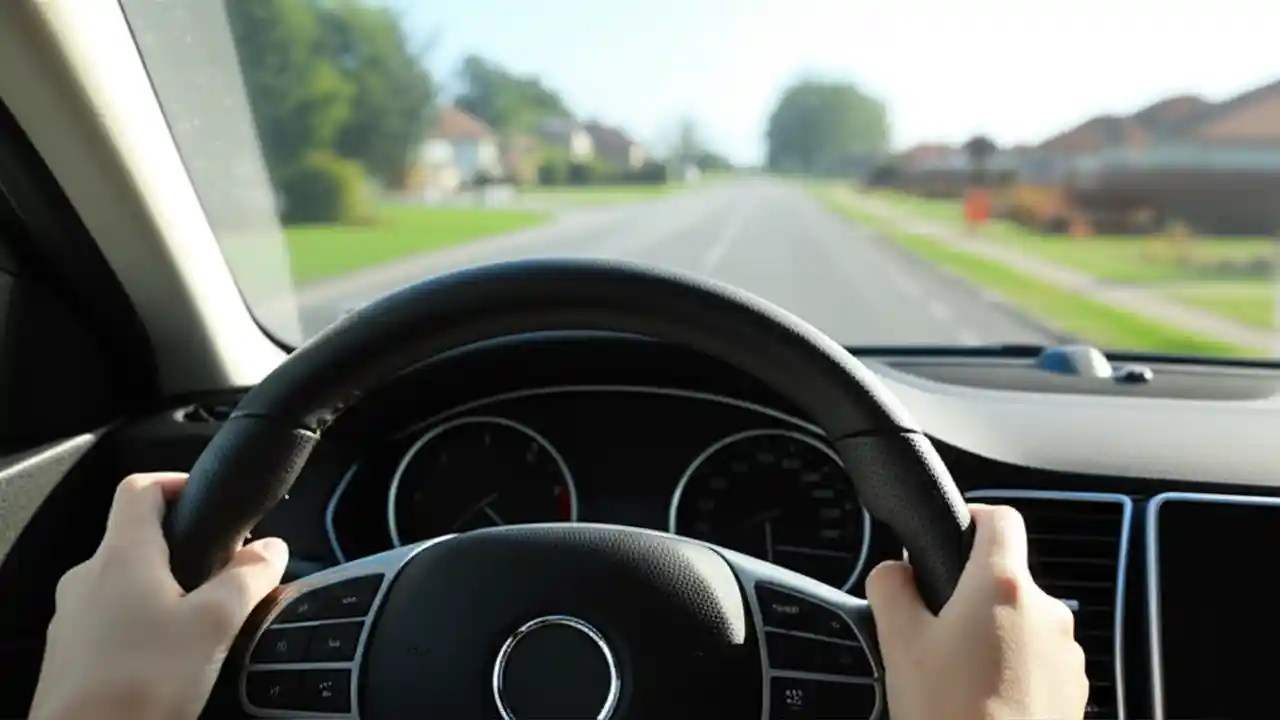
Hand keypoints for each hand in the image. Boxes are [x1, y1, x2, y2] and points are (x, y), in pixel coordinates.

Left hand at [30, 473, 288, 719]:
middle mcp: (88, 579)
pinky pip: (112, 623)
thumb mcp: (214, 624)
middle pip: (137, 539)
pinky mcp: (71, 656)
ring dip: (164, 592)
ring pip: (125, 585)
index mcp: (122, 556)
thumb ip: (247, 579)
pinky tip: (170, 658)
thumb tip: (272, 550)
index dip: (177, 483)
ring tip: (201, 623)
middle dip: (183, 550)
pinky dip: (143, 627)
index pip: (140, 489)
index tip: (208, 501)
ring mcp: (73, 618)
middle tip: (222, 573)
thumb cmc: (140, 684)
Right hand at [866, 504, 1087, 719]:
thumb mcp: (897, 642)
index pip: (1000, 518)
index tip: (952, 540)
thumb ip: (890, 587)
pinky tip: (984, 701)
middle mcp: (1046, 610)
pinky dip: (1014, 670)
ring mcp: (1066, 652)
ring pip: (1022, 623)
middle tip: (935, 633)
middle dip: (971, 597)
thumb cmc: (950, 713)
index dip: (973, 519)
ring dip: (994, 637)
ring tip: (959, 677)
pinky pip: (1039, 661)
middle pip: (1006, 578)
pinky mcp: (1075, 689)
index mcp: (1001, 586)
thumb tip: (894, 572)